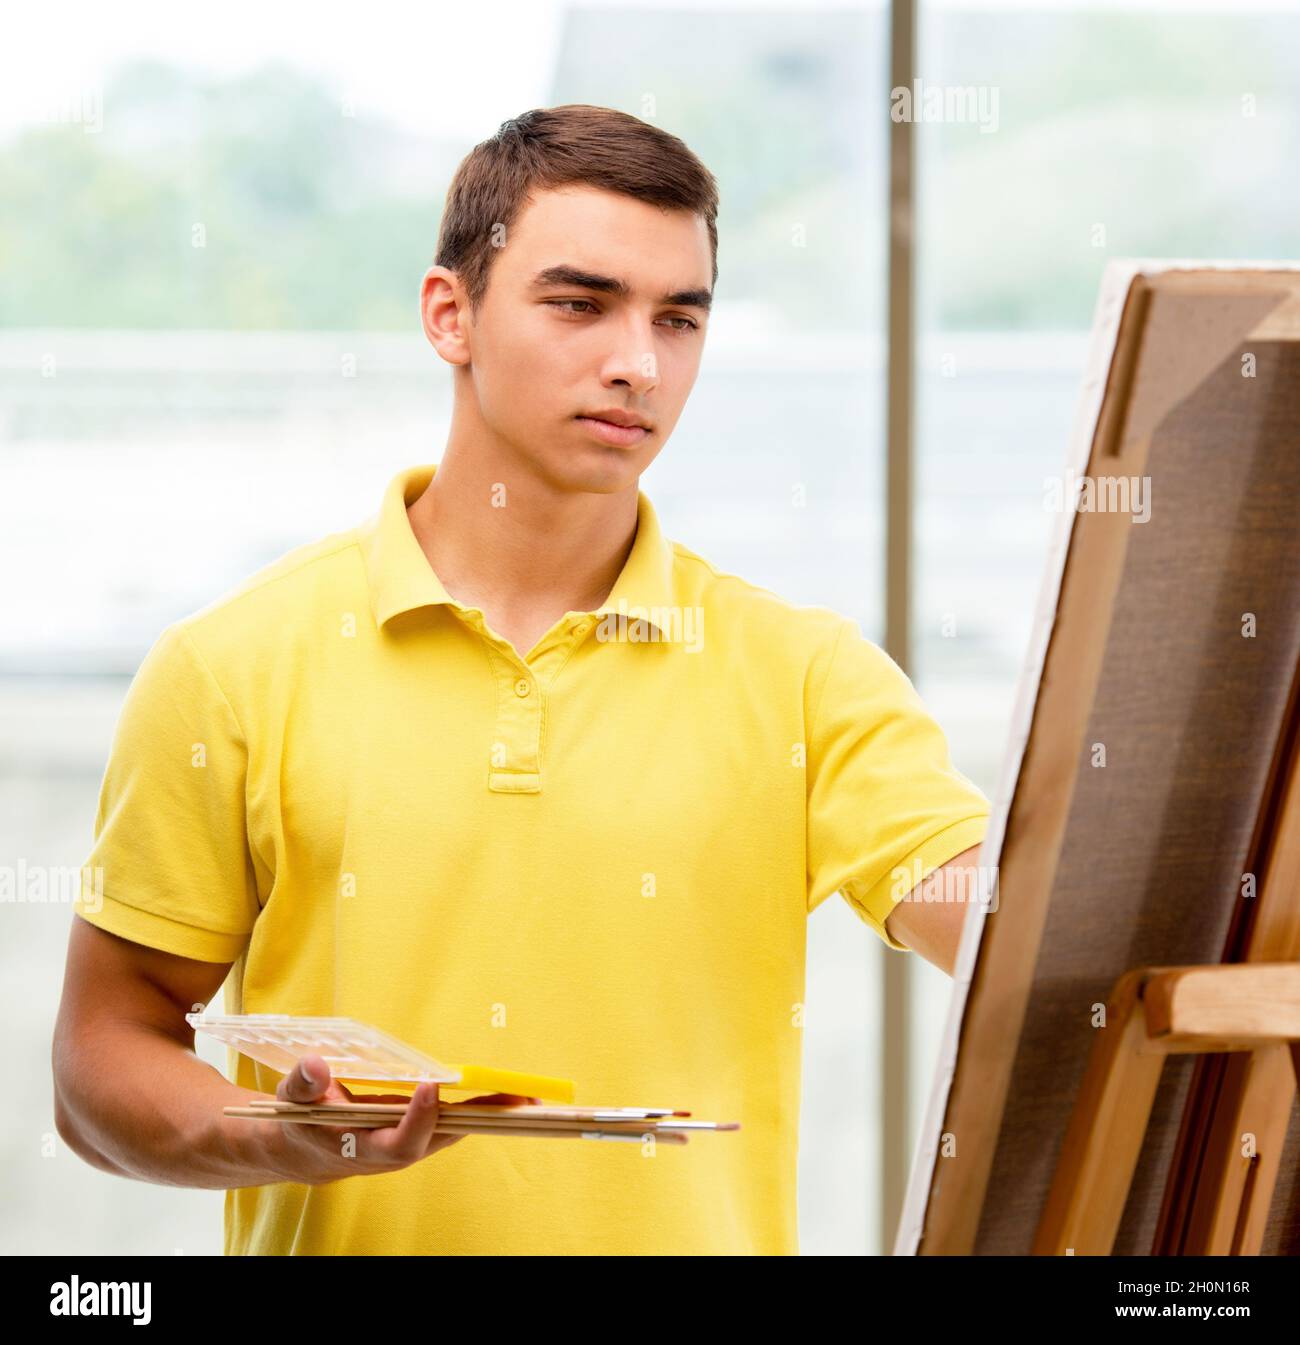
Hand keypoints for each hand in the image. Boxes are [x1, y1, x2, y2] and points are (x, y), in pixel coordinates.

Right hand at [256, 1053, 540, 1185]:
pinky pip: (452, 1121)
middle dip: (480, 1119)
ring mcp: (409, 1142)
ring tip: (530, 1097)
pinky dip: (479, 1108)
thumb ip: (303, 1083)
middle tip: (522, 1099)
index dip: (418, 1119)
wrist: (302, 1150)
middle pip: (443, 1139)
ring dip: (491, 1114)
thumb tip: (316, 1063)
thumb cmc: (298, 1121)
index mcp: (362, 1148)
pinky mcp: (417, 1132)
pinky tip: (509, 1096)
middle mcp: (393, 1151)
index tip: (431, 1085)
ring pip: (454, 1131)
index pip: (401, 1143)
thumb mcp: (290, 1100)